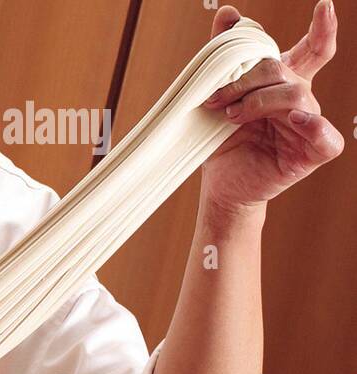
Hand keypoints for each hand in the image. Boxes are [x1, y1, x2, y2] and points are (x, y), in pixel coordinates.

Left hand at [201, 2, 343, 218]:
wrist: (221, 185)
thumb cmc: (222, 141)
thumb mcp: (218, 97)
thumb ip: (225, 54)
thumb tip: (229, 13)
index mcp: (285, 81)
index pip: (313, 48)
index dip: (323, 27)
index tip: (324, 6)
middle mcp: (300, 99)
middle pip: (286, 72)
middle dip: (248, 79)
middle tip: (217, 98)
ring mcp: (308, 125)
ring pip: (296, 97)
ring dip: (260, 101)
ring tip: (232, 116)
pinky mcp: (311, 153)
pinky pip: (326, 137)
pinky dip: (314, 126)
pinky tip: (295, 119)